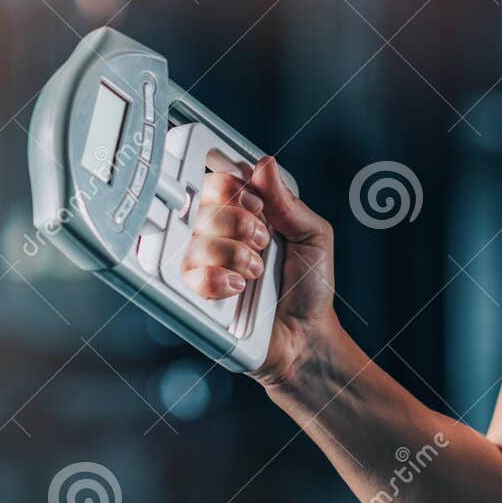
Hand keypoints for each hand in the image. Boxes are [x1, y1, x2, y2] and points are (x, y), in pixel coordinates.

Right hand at [182, 156, 335, 387]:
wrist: (306, 336)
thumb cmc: (311, 287)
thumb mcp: (313, 237)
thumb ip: (288, 202)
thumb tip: (265, 165)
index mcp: (247, 214)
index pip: (219, 182)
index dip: (232, 187)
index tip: (257, 204)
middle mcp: (221, 234)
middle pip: (200, 204)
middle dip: (237, 221)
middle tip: (262, 242)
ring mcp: (205, 264)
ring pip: (194, 239)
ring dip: (232, 254)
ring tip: (255, 272)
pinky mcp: (194, 295)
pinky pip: (188, 275)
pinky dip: (216, 279)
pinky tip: (237, 287)